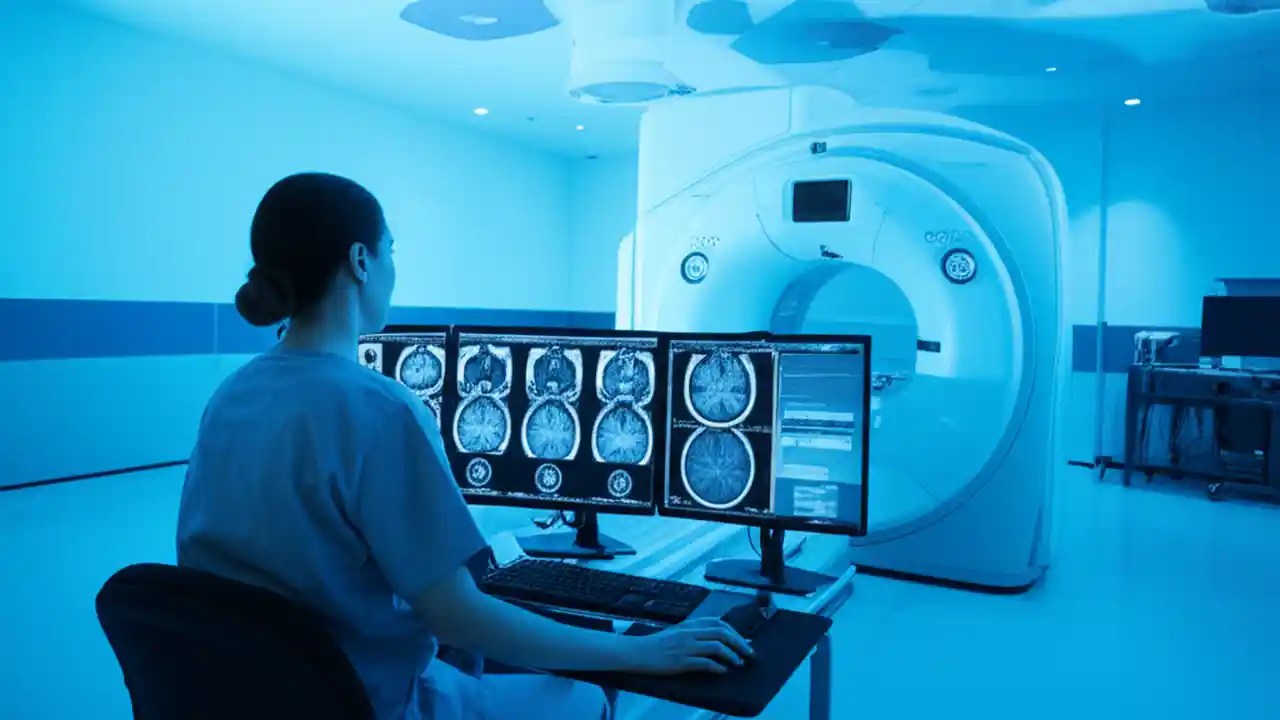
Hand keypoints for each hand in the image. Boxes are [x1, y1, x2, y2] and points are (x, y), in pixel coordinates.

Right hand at [622, 617, 754, 674]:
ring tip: (739, 663)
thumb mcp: (678, 631)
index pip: (719, 623)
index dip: (735, 632)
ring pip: (716, 646)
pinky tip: (723, 671)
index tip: (745, 642)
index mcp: (690, 624)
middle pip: (722, 633)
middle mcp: (690, 632)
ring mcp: (685, 647)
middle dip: (740, 643)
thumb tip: (718, 637)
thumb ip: (696, 631)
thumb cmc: (658, 643)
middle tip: (750, 654)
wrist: (637, 652)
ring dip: (732, 655)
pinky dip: (717, 667)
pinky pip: (704, 663)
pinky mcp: (680, 662)